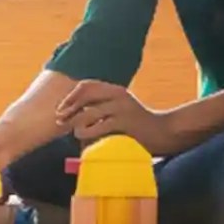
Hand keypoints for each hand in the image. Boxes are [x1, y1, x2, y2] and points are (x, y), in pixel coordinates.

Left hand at [56, 80, 178, 153]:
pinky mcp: (125, 123)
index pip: (87, 85)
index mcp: (115, 90)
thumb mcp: (120, 109)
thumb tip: (73, 114)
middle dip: (69, 107)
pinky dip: (88, 132)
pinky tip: (84, 137)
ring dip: (76, 123)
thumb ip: (101, 107)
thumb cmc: (138, 125)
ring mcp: (122, 108)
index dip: (71, 96)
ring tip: (74, 132)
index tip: (61, 109)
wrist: (163, 132)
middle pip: (85, 95)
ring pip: (89, 112)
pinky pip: (99, 126)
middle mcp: (118, 95)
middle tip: (60, 120)